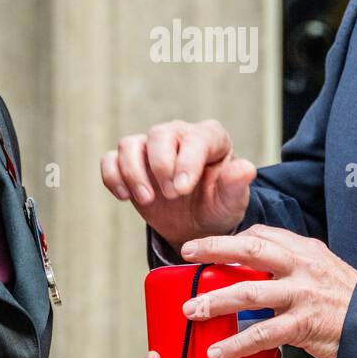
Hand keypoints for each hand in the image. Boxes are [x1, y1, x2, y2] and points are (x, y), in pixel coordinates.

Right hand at [101, 119, 255, 251]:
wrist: (196, 223)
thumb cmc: (218, 206)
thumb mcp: (232, 201)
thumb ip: (236, 185)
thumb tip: (246, 169)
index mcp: (209, 138)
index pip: (195, 139)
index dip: (187, 163)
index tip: (182, 190)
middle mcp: (179, 135)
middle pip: (159, 134)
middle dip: (160, 166)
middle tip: (171, 196)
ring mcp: (151, 148)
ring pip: (130, 144)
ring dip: (133, 174)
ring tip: (147, 200)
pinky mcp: (130, 163)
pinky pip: (110, 160)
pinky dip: (112, 177)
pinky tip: (124, 197)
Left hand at [179, 225, 356, 357]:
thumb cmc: (349, 303)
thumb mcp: (324, 270)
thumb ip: (294, 265)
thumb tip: (257, 268)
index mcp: (306, 251)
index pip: (263, 235)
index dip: (231, 239)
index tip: (207, 247)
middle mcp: (303, 266)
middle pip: (251, 249)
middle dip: (215, 249)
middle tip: (188, 253)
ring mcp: (303, 295)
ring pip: (249, 292)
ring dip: (215, 301)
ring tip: (192, 310)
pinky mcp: (304, 325)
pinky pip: (262, 334)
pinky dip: (235, 343)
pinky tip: (218, 351)